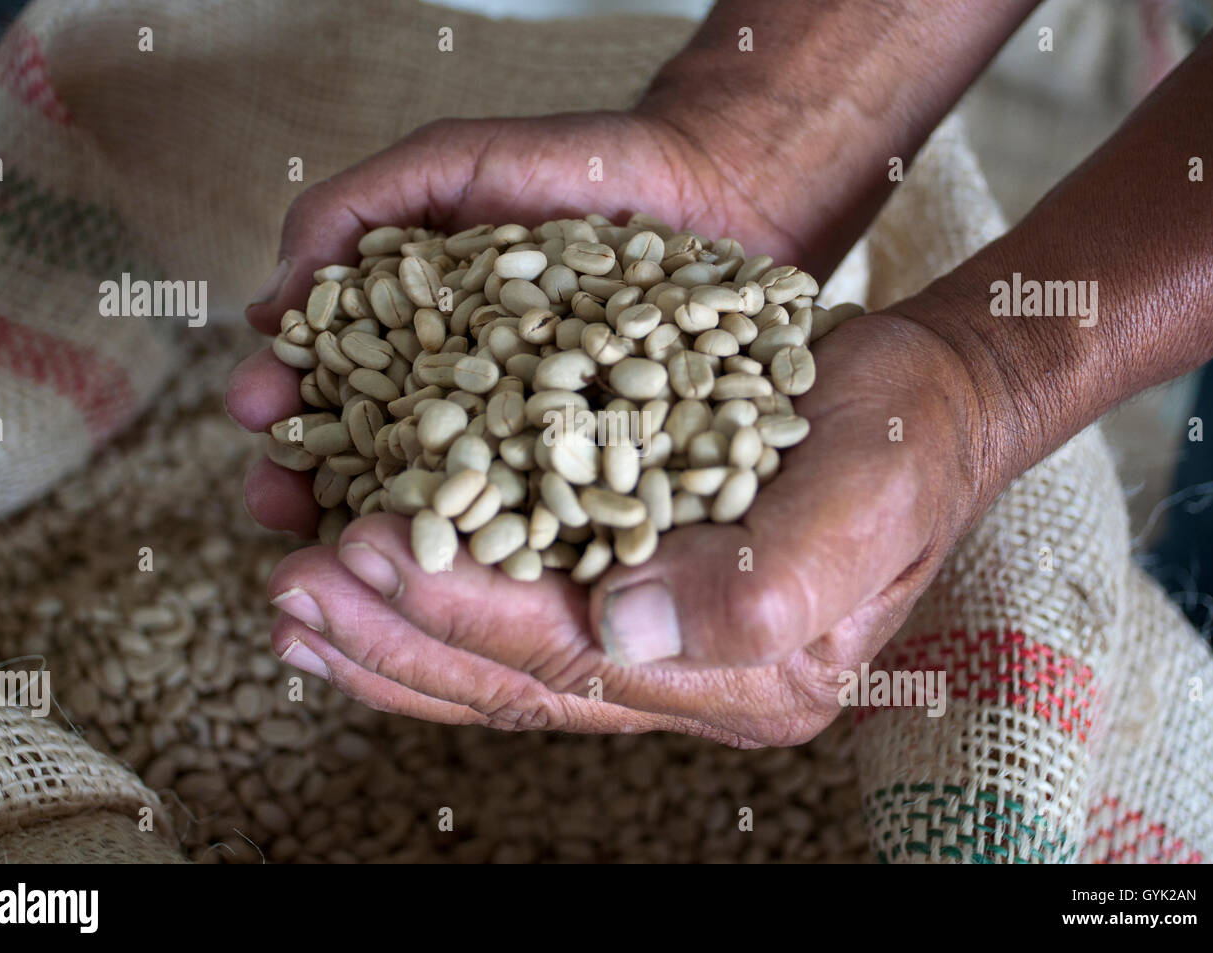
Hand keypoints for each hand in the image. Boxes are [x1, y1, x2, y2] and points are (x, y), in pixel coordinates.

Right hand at [229, 108, 824, 535]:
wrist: (709, 183)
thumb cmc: (574, 167)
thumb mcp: (451, 164)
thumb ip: (356, 211)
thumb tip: (265, 302)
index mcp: (420, 347)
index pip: (334, 386)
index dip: (287, 402)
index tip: (251, 409)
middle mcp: (469, 408)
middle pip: (376, 461)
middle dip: (315, 482)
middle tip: (272, 501)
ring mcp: (533, 447)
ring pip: (451, 505)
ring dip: (388, 530)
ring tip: (343, 543)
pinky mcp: (603, 472)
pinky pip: (550, 514)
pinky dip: (506, 544)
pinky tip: (467, 566)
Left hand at [256, 305, 1000, 745]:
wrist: (922, 407)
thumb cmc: (901, 439)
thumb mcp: (864, 491)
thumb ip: (764, 581)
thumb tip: (626, 631)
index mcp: (747, 678)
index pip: (574, 661)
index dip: (464, 608)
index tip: (367, 549)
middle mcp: (689, 683)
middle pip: (513, 681)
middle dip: (394, 637)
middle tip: (289, 591)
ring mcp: (656, 651)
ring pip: (496, 667)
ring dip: (388, 637)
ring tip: (291, 602)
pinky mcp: (629, 603)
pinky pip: (512, 626)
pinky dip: (429, 608)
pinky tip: (362, 579)